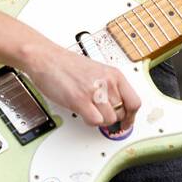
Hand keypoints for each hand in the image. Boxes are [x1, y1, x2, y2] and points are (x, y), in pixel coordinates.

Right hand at [21, 42, 141, 131]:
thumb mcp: (98, 71)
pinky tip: (83, 113)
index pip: (134, 102)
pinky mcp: (80, 100)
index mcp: (114, 74)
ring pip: (109, 119)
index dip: (131, 117)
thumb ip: (109, 87)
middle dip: (112, 118)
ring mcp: (94, 91)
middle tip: (102, 115)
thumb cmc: (67, 64)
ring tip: (90, 111)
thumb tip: (118, 106)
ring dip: (100, 120)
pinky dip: (90, 122)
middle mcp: (107, 82)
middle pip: (122, 113)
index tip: (127, 122)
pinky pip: (95, 121)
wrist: (46, 58)